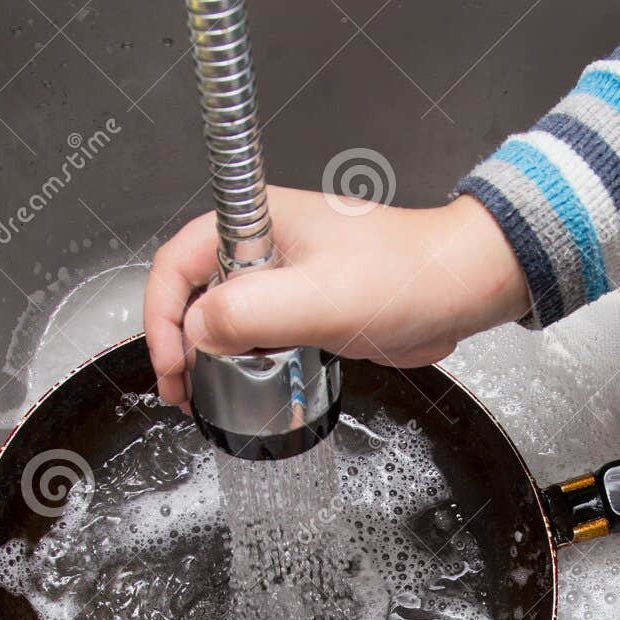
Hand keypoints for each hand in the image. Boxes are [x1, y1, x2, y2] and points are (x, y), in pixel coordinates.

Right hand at [144, 189, 529, 407]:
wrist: (458, 289)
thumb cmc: (405, 276)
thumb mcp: (319, 297)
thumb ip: (249, 313)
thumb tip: (198, 332)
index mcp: (254, 221)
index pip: (177, 262)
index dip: (162, 314)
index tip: (172, 362)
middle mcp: (261, 246)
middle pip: (191, 292)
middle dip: (177, 343)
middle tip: (180, 391)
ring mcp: (282, 279)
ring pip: (221, 319)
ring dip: (205, 358)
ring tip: (200, 398)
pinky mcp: (303, 310)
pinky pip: (256, 337)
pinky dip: (240, 363)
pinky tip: (239, 389)